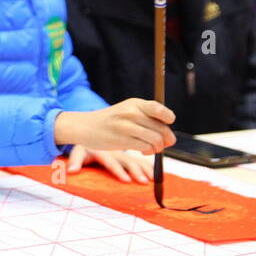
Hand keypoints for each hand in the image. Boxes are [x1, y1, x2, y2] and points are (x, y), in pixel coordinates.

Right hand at [55, 99, 175, 153]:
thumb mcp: (128, 111)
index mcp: (135, 103)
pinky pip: (146, 147)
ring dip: (158, 147)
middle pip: (162, 128)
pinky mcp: (121, 140)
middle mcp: (131, 113)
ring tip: (151, 148)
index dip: (168, 118)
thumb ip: (148, 118)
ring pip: (156, 139)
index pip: (160, 110)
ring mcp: (126, 127)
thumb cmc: (112, 121)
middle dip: (166, 138)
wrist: (85, 126)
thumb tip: (170, 137)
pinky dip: (148, 151)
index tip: (166, 123)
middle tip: (162, 143)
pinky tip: (143, 151)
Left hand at [64, 145, 152, 182]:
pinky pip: (141, 155)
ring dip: (144, 168)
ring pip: (136, 157)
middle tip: (143, 182)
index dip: (118, 170)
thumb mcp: (78, 151)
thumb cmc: (85, 143)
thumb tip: (71, 171)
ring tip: (151, 179)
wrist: (92, 127)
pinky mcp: (129, 148)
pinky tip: (155, 173)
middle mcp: (115, 149)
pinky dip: (147, 163)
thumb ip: (75, 161)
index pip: (110, 161)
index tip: (126, 181)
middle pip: (126, 160)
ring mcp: (123, 149)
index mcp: (102, 150)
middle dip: (135, 171)